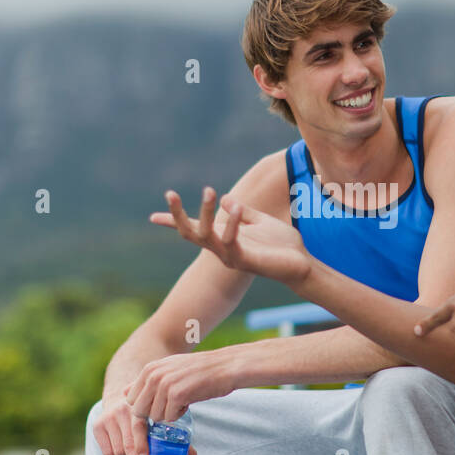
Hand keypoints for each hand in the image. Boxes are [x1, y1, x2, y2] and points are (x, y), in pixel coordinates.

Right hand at [92, 387, 198, 454]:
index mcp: (141, 407)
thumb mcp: (160, 417)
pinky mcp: (97, 425)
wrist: (121, 395)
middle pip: (127, 444)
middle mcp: (122, 410)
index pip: (139, 428)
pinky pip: (107, 452)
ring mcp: (108, 418)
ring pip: (117, 451)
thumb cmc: (148, 412)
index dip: (141, 444)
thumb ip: (175, 435)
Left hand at [123, 348, 239, 454]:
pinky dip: (181, 414)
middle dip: (155, 413)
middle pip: (140, 411)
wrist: (225, 367)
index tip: (162, 402)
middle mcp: (153, 375)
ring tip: (184, 398)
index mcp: (149, 369)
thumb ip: (145, 382)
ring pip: (155, 417)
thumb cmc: (198, 371)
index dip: (146, 406)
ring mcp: (164, 385)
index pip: (131, 400)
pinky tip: (190, 400)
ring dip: (170, 413)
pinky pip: (170, 418)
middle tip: (172, 404)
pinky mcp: (177, 395)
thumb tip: (122, 394)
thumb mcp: (167, 369)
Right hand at [150, 188, 312, 286]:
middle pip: (191, 234)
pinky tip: (232, 208)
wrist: (302, 263)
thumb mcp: (260, 221)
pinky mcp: (245, 260)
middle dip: (178, 215)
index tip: (152, 217)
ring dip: (205, 213)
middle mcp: (222, 249)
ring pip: (207, 236)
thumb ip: (242, 212)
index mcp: (224, 239)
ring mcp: (231, 256)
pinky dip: (231, 223)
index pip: (194, 229)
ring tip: (208, 191)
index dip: (174, 223)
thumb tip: (225, 198)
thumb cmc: (281, 244)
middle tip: (170, 193)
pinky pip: (231, 241)